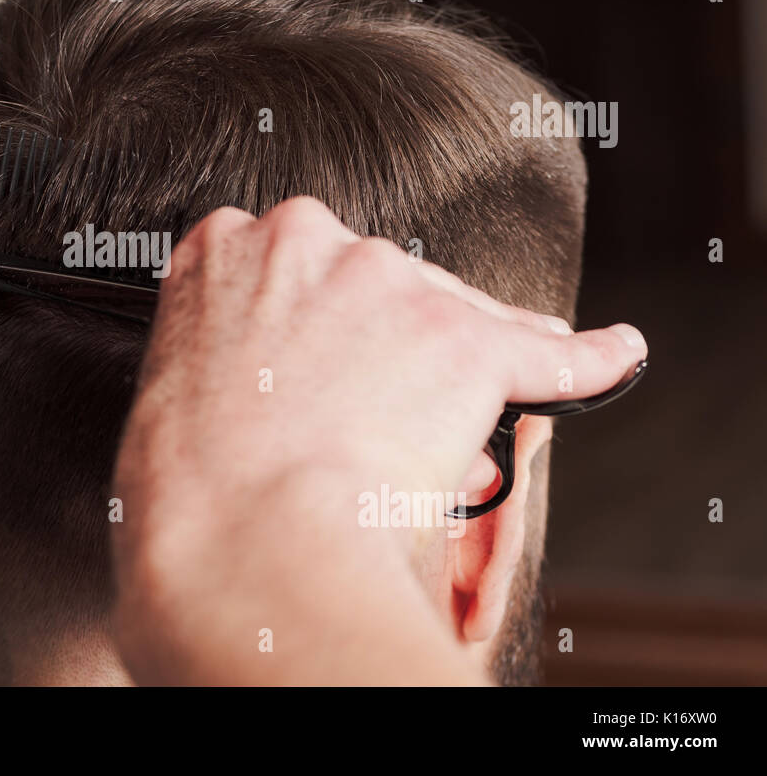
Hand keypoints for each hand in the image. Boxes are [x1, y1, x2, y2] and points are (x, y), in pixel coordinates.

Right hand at [111, 198, 645, 684]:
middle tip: (366, 416)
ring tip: (431, 442)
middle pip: (372, 280)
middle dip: (380, 342)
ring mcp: (389, 282)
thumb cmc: (190, 491)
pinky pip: (544, 347)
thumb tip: (263, 383)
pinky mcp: (463, 335)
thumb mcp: (171, 386)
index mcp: (220, 248)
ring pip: (447, 313)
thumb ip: (221, 350)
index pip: (288, 261)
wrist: (245, 542)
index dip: (311, 319)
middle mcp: (307, 240)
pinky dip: (582, 359)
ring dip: (448, 369)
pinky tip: (610, 353)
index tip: (319, 355)